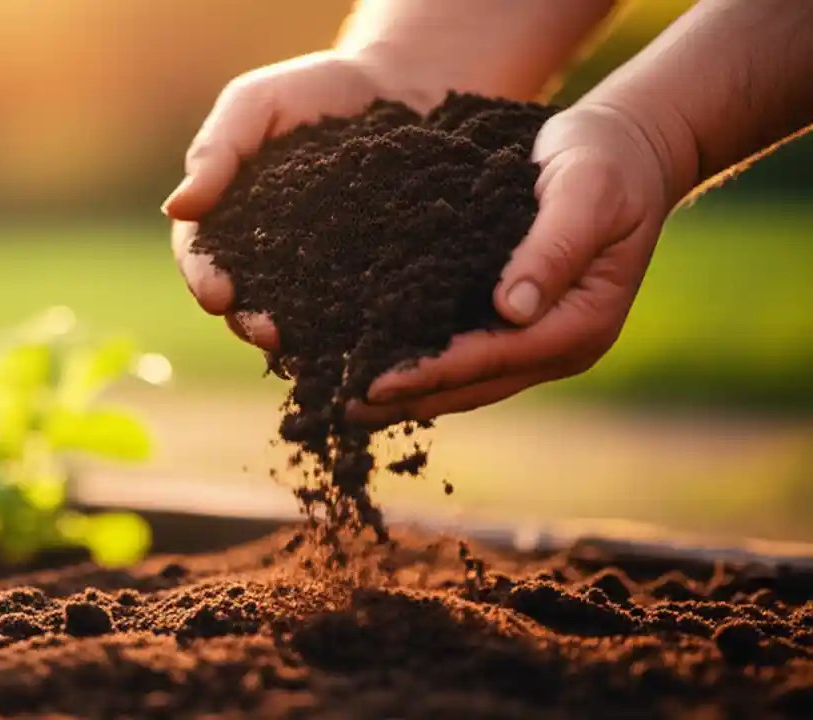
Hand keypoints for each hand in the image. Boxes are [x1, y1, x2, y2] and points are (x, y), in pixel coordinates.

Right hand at [164, 49, 451, 349]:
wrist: (397, 89)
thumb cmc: (313, 90)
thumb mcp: (255, 104)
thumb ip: (216, 151)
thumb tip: (174, 207)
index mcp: (223, 215)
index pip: (199, 254)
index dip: (203, 276)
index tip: (216, 293)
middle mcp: (259, 253)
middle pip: (239, 299)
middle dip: (245, 320)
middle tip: (265, 330)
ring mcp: (309, 270)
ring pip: (288, 315)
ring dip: (289, 336)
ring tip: (300, 344)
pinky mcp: (357, 278)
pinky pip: (343, 311)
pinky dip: (340, 329)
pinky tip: (351, 340)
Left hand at [347, 102, 672, 423]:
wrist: (628, 152)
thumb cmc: (608, 164)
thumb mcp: (588, 193)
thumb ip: (552, 248)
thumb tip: (511, 309)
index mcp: (581, 323)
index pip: (491, 358)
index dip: (429, 372)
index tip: (371, 385)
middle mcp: (562, 346)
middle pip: (473, 385)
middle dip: (408, 399)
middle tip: (340, 411)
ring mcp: (544, 342)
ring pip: (469, 382)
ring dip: (412, 395)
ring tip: (350, 405)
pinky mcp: (524, 325)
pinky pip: (471, 358)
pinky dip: (428, 368)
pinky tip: (381, 367)